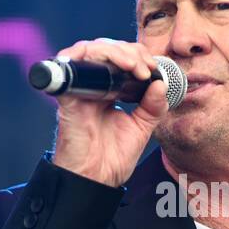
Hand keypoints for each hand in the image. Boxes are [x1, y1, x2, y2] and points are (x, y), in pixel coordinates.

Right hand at [49, 37, 169, 187]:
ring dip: (115, 51)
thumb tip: (161, 83)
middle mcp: (92, 87)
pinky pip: (71, 66)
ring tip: (135, 66)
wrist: (96, 180)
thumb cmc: (112, 159)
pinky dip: (91, 57)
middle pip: (105, 49)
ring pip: (89, 51)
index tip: (154, 69)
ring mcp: (79, 90)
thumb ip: (153, 106)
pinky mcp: (68, 97)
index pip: (120, 59)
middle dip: (130, 52)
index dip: (138, 56)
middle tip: (146, 68)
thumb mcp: (142, 128)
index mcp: (108, 92)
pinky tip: (117, 68)